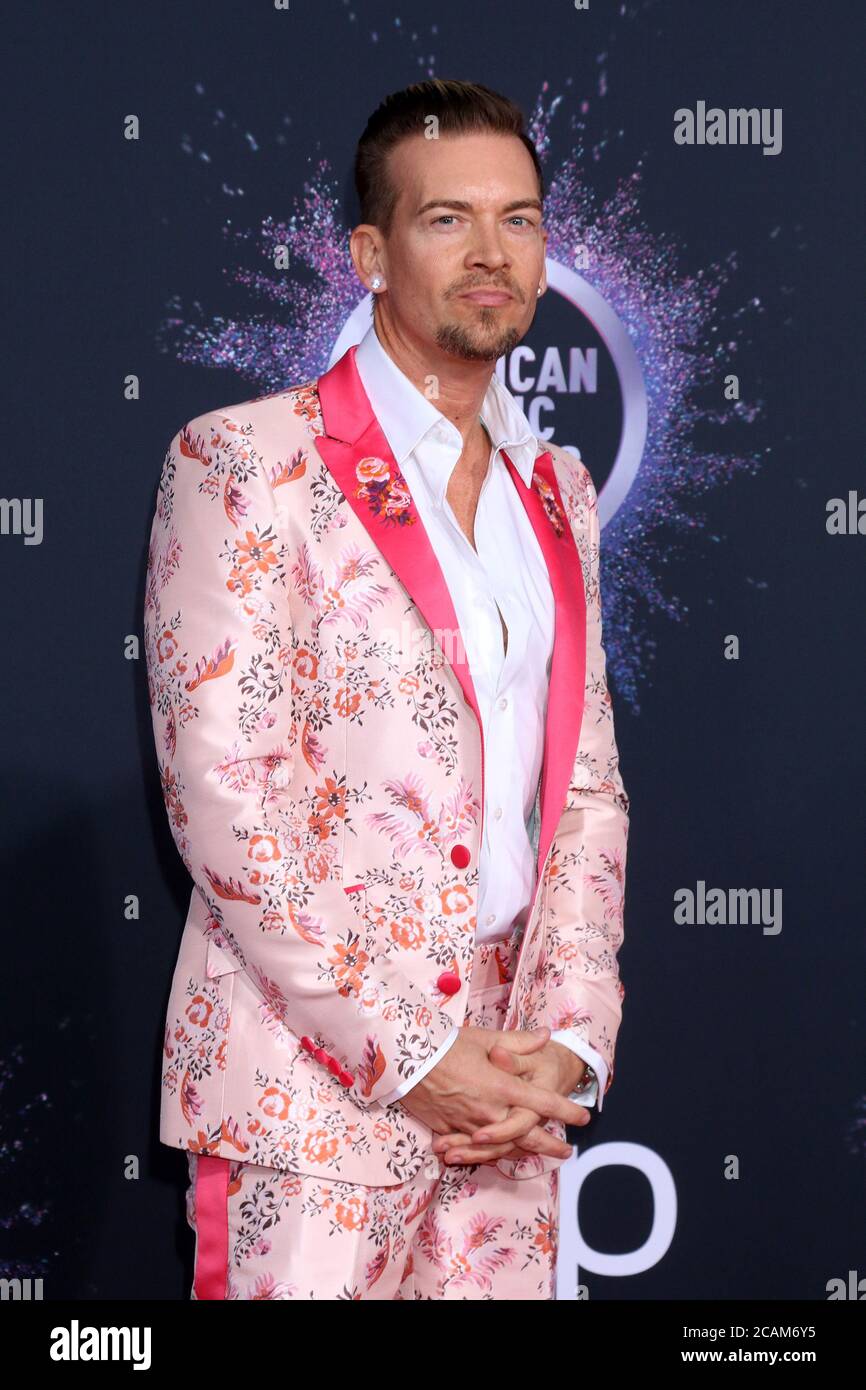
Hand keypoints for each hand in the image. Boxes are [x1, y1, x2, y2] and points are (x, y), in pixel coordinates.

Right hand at [430, 1039, 590, 1165]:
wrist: (404, 1061)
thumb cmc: (446, 1045)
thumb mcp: (485, 1038)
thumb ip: (518, 1041)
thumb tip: (546, 1036)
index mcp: (501, 1086)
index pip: (543, 1102)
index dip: (566, 1111)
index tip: (584, 1117)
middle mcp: (489, 1112)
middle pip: (528, 1136)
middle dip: (550, 1145)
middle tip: (567, 1152)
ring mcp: (470, 1126)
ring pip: (504, 1147)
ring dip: (525, 1153)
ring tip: (541, 1157)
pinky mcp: (452, 1132)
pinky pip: (478, 1149)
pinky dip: (494, 1154)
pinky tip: (504, 1156)